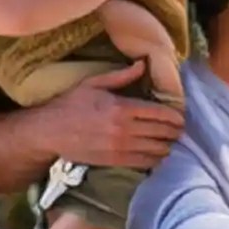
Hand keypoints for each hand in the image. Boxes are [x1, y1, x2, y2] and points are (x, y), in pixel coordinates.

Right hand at [39, 60, 184, 169]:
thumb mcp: (94, 83)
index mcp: (122, 108)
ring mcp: (119, 148)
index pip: (160, 114)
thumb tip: (143, 64)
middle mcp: (124, 129)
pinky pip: (144, 163)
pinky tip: (157, 155)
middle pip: (162, 132)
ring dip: (167, 146)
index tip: (181, 117)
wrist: (48, 132)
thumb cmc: (70, 104)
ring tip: (170, 141)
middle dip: (175, 132)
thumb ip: (122, 76)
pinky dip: (155, 160)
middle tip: (179, 130)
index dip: (175, 117)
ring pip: (156, 150)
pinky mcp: (114, 161)